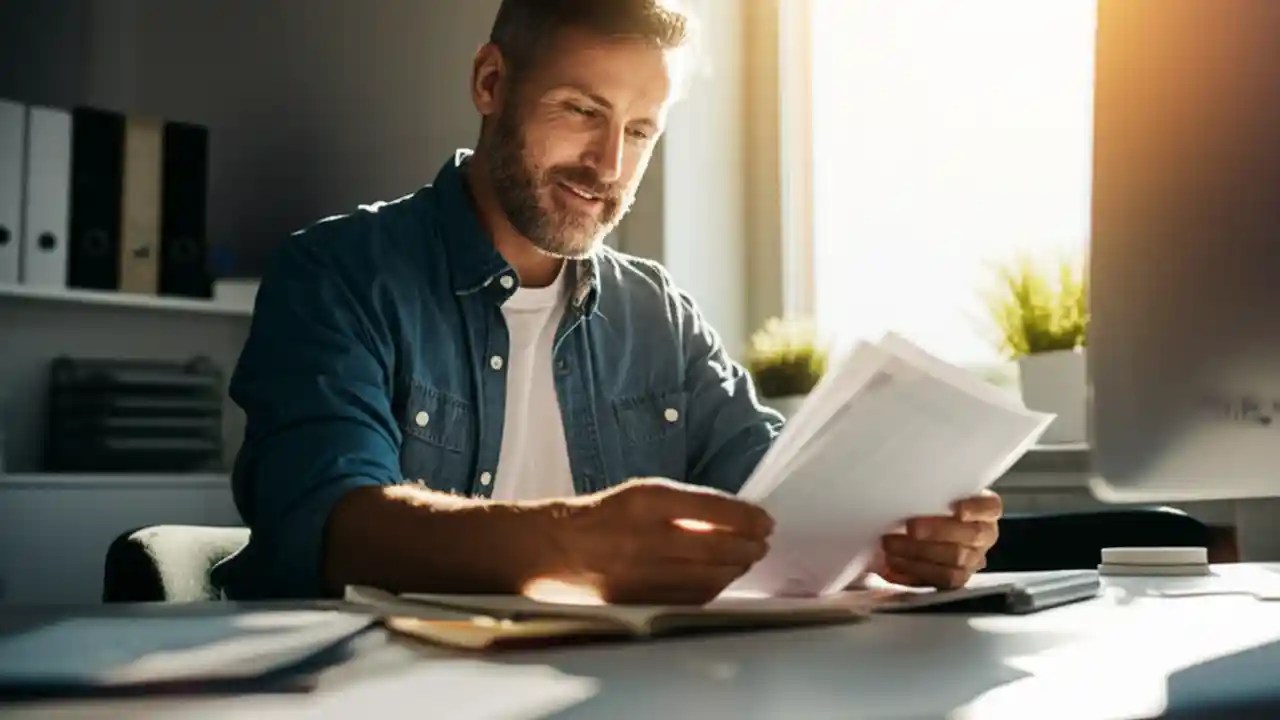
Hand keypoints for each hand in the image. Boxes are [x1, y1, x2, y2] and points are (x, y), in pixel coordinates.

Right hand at [546, 478, 773, 604]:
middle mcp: (646, 537)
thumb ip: (684, 505)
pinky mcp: (639, 601)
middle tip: (763, 542)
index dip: (748, 518)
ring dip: (737, 569)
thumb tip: (734, 518)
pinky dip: (714, 589)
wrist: (551, 550)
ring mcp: (643, 574)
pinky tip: (722, 580)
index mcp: (646, 500)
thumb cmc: (599, 517)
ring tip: (747, 559)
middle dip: (749, 546)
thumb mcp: (639, 494)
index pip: (714, 509)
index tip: (765, 520)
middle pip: (718, 547)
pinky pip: (690, 599)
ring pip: (709, 577)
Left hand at [874, 491, 1001, 589]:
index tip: (958, 509)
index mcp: (986, 510)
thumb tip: (907, 486)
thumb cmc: (930, 505)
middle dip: (937, 532)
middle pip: (970, 537)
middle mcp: (984, 537)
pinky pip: (936, 582)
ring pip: (954, 564)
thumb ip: (932, 492)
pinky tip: (892, 566)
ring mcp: (972, 561)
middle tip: (910, 528)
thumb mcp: (935, 493)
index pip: (990, 507)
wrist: (925, 527)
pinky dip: (911, 574)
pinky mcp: (954, 580)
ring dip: (918, 556)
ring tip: (892, 547)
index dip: (976, 509)